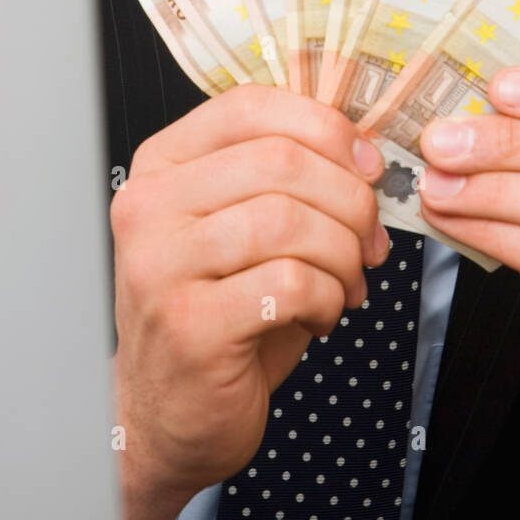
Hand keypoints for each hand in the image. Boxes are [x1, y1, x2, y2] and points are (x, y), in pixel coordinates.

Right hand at [111, 84, 386, 519]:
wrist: (172, 413)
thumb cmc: (221, 310)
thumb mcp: (244, 225)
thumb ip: (287, 177)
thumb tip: (367, 151)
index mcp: (163, 165)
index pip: (250, 106)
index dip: (326, 127)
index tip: (368, 163)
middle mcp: (149, 207)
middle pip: (280, 161)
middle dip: (350, 200)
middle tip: (370, 241)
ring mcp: (161, 267)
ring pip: (289, 221)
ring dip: (342, 254)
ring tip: (346, 283)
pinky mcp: (190, 326)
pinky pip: (291, 283)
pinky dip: (328, 298)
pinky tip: (321, 316)